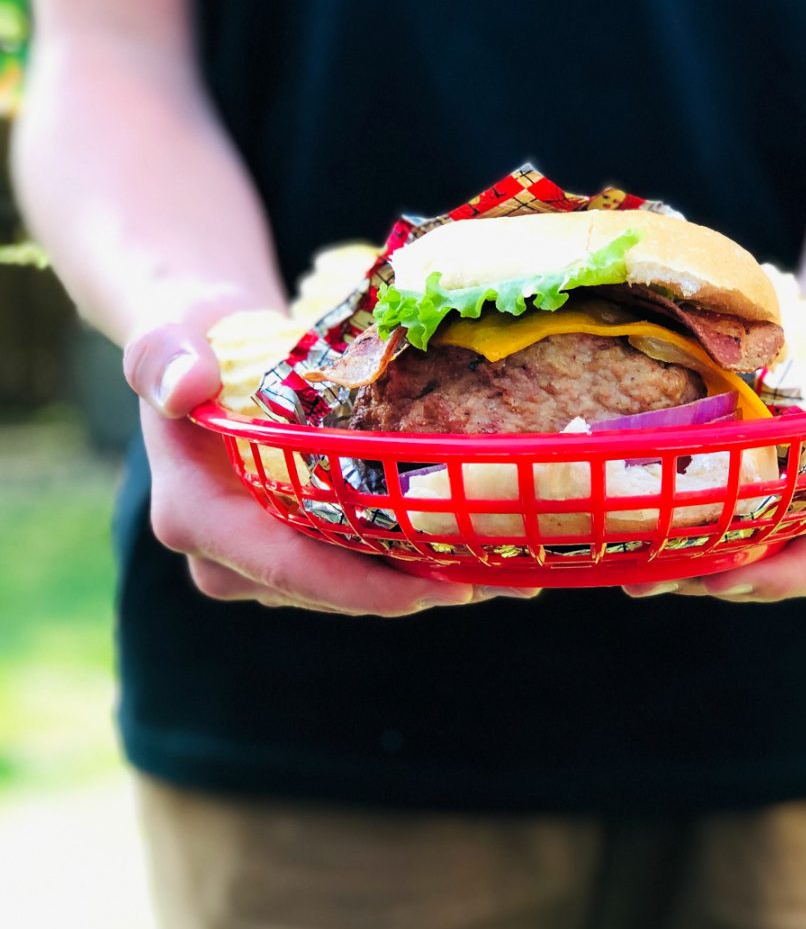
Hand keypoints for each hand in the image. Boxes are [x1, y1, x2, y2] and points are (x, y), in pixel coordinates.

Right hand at [124, 299, 536, 614]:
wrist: (207, 355)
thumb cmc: (191, 344)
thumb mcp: (168, 337)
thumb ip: (164, 358)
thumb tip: (184, 388)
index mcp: (195, 520)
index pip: (287, 568)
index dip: (363, 588)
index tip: (435, 588)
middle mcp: (230, 561)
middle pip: (338, 591)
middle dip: (420, 590)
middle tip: (507, 579)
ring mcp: (271, 565)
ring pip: (361, 588)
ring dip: (435, 582)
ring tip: (518, 572)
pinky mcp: (307, 553)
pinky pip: (370, 569)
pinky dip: (426, 564)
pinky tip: (493, 558)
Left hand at [625, 290, 805, 603]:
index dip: (799, 572)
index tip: (739, 577)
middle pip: (797, 568)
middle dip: (734, 581)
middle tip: (668, 582)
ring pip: (760, 556)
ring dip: (699, 569)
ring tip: (637, 576)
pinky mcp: (780, 491)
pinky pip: (739, 525)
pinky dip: (694, 534)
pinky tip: (639, 533)